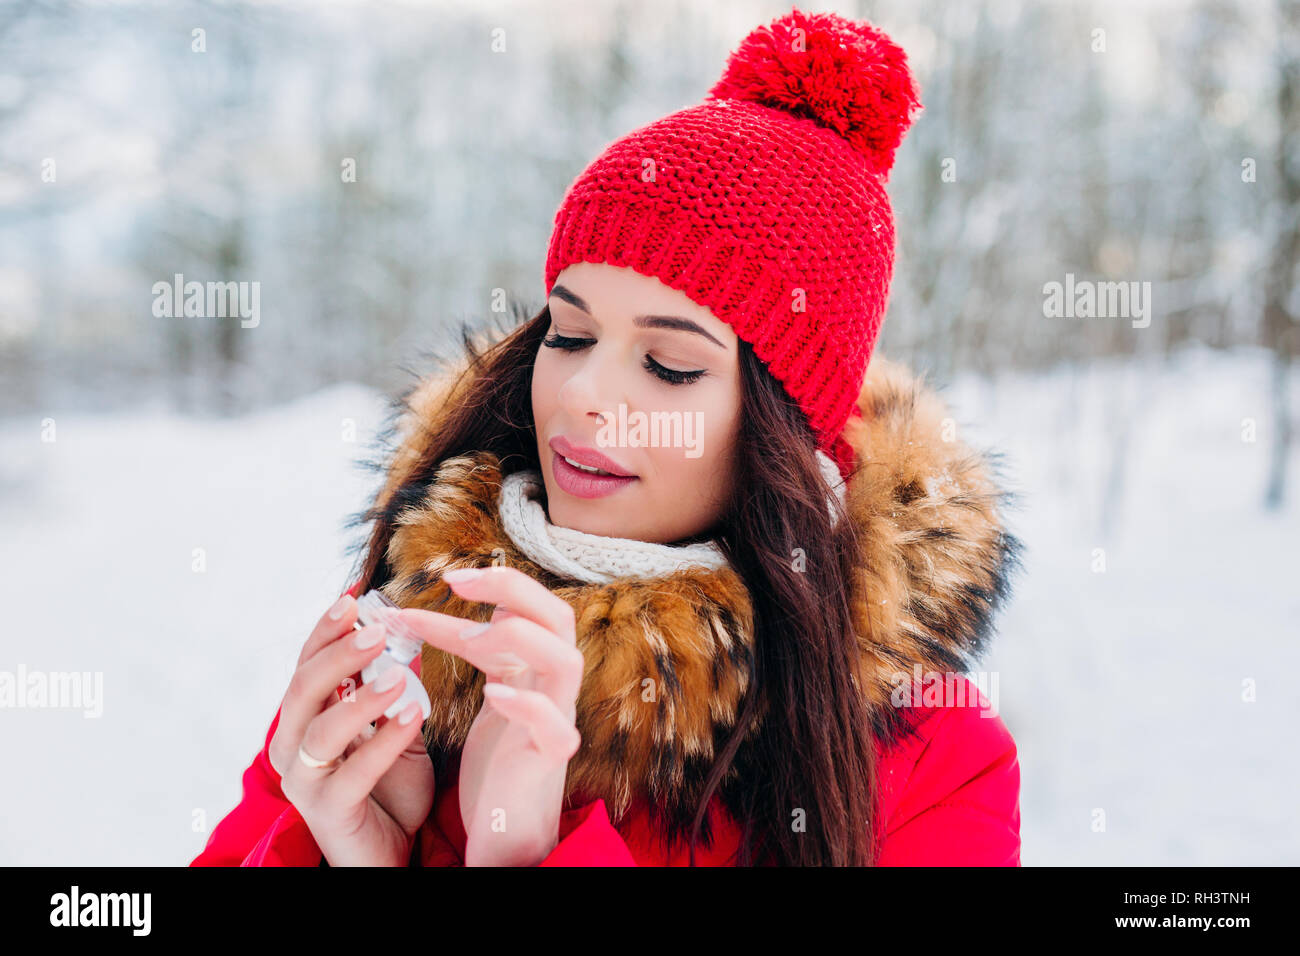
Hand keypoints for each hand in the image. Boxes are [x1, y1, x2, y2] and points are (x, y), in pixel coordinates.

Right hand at [268, 593, 434, 865]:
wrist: (393, 854)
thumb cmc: (392, 790)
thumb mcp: (399, 727)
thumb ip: (397, 685)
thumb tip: (410, 631)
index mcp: (307, 718)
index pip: (307, 664)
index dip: (326, 631)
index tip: (353, 600)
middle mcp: (295, 745)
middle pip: (304, 689)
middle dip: (337, 655)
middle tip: (375, 630)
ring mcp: (306, 780)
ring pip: (320, 729)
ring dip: (361, 698)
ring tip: (399, 677)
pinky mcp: (328, 812)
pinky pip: (352, 773)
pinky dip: (383, 741)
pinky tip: (412, 717)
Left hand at [399, 566, 582, 866]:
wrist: (507, 835)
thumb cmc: (498, 769)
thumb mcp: (492, 699)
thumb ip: (490, 658)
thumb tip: (473, 608)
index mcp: (536, 671)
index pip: (527, 611)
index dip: (490, 588)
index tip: (443, 578)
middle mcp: (553, 688)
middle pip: (558, 617)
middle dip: (512, 588)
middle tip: (457, 581)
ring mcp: (557, 721)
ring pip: (565, 660)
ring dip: (516, 639)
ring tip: (467, 641)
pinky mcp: (550, 759)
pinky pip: (554, 725)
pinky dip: (526, 703)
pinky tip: (493, 695)